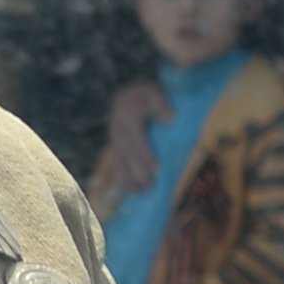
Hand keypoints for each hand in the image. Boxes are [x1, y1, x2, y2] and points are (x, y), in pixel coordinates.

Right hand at [88, 76, 170, 204]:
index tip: (156, 169)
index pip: (135, 136)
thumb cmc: (151, 94)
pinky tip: (130, 189)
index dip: (144, 153)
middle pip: (125, 150)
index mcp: (127, 110)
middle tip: (149, 185)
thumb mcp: (157, 92)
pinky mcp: (114, 142)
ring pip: (117, 157)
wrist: (133, 93)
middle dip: (136, 169)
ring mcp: (113, 134)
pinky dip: (121, 175)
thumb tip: (170, 120)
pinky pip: (115, 160)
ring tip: (139, 192)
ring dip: (126, 175)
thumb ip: (162, 103)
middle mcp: (117, 124)